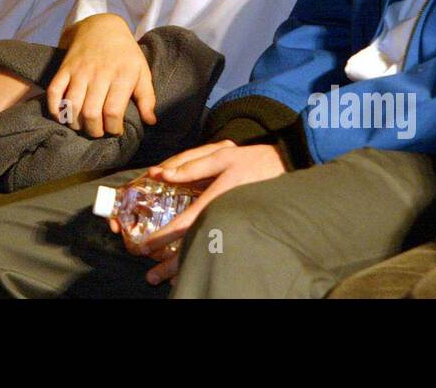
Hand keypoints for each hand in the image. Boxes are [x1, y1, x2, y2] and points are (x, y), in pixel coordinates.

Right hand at [47, 13, 155, 137]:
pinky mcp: (65, 68)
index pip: (113, 112)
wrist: (102, 26)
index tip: (115, 130)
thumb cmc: (125, 54)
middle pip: (91, 113)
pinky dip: (54, 108)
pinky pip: (54, 91)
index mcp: (122, 75)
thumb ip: (147, 98)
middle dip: (94, 130)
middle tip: (98, 131)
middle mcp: (100, 73)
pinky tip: (62, 116)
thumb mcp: (142, 71)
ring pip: (72, 105)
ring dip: (75, 123)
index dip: (113, 128)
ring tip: (82, 126)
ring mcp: (80, 70)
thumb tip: (150, 122)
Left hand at [134, 141, 286, 286]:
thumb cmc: (254, 161)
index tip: (147, 246)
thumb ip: (192, 166)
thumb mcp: (223, 156)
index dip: (165, 236)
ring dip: (185, 268)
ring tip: (165, 280)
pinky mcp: (241, 228)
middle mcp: (226, 215)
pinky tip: (191, 271)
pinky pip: (219, 249)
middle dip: (171, 263)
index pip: (187, 221)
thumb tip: (161, 174)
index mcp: (220, 196)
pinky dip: (203, 262)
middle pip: (195, 244)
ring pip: (207, 251)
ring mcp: (234, 224)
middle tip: (151, 275)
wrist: (288, 169)